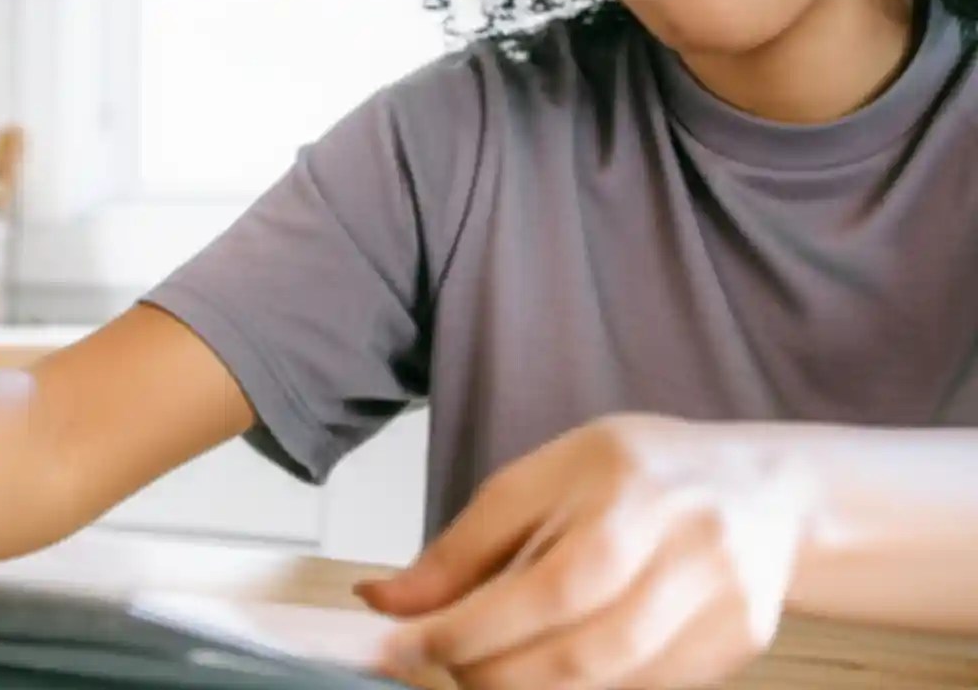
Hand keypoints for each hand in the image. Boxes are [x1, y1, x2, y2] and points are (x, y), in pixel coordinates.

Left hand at [358, 415, 817, 688]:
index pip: (543, 589)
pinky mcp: (736, 651)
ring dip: (530, 689)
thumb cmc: (639, 474)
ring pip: (606, 684)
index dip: (464, 630)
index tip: (400, 647)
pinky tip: (555, 664)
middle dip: (490, 671)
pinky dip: (583, 689)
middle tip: (443, 660)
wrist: (760, 491)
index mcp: (633, 497)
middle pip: (577, 654)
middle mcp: (689, 555)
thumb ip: (464, 546)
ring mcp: (724, 610)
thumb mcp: (542, 480)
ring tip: (489, 664)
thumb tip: (383, 601)